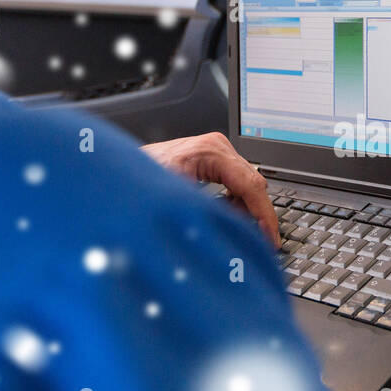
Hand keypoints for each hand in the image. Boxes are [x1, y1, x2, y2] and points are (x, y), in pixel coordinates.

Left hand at [142, 132, 280, 246]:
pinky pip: (235, 184)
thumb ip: (213, 214)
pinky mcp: (213, 160)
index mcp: (212, 150)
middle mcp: (218, 147)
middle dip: (257, 216)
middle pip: (254, 185)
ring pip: (247, 186)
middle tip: (261, 243)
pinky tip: (224, 214)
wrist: (120, 171)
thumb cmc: (139, 180)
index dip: (263, 216)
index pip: (251, 185)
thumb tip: (237, 233)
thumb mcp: (177, 199)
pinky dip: (234, 204)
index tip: (270, 237)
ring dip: (245, 211)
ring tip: (234, 228)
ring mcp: (217, 152)